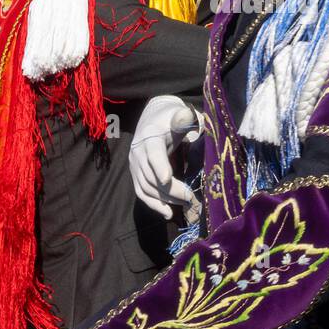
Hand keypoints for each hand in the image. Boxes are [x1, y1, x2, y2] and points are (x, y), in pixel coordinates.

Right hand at [129, 95, 201, 218]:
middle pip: (151, 176)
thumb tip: (193, 118)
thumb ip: (185, 118)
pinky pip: (141, 193)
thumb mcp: (179, 115)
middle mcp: (137, 152)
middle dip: (171, 189)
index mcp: (149, 136)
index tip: (167, 179)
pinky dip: (153, 205)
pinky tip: (168, 213)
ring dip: (165, 199)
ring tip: (185, 203)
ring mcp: (134, 165)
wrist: (153, 120)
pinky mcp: (135, 175)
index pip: (153, 153)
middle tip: (190, 197)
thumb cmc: (170, 119)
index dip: (159, 166)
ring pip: (146, 188)